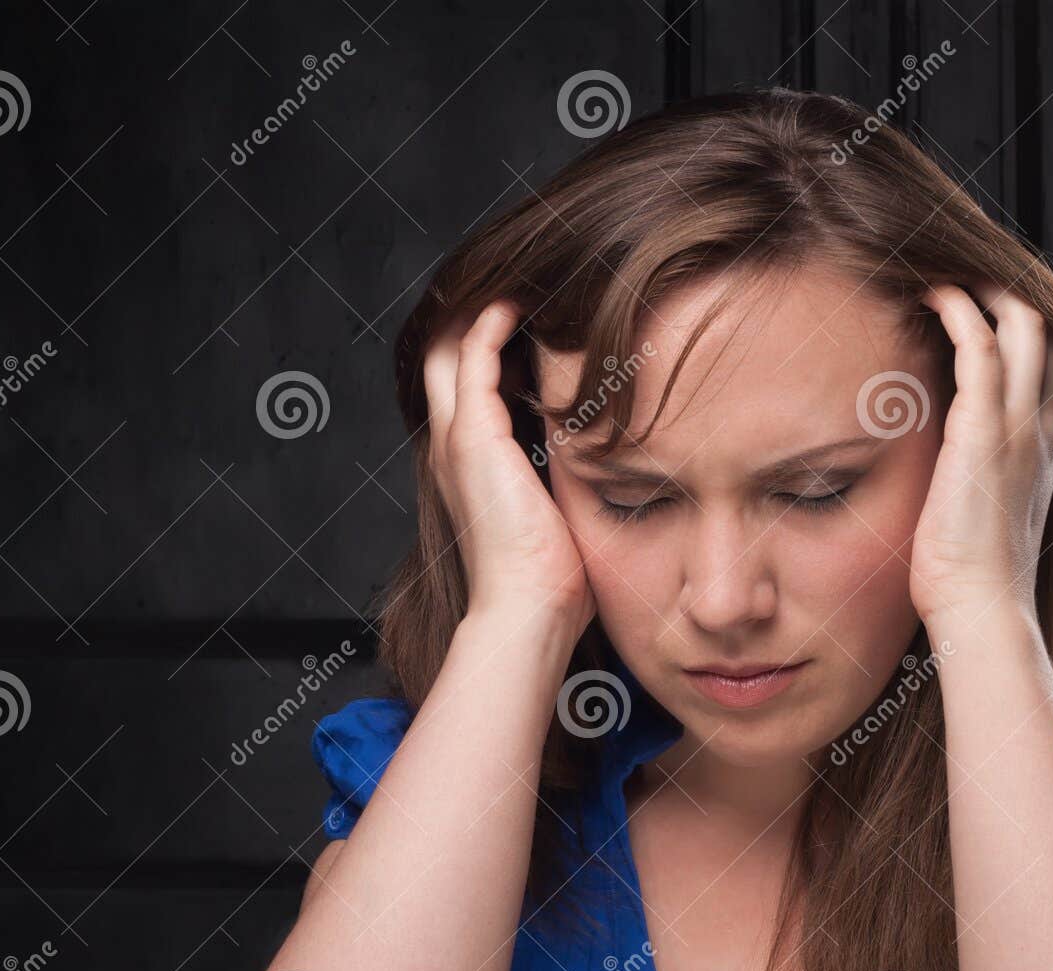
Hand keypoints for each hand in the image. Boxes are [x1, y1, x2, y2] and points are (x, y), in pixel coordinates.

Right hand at [422, 300, 595, 636]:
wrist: (531, 606)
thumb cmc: (553, 576)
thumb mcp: (559, 511)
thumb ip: (566, 480)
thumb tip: (608, 462)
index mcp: (471, 466)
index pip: (465, 387)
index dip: (484, 348)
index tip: (526, 321)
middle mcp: (454, 447)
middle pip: (444, 358)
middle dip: (472, 318)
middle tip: (516, 287)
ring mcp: (459, 439)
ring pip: (451, 347)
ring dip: (480, 309)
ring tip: (518, 282)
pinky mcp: (474, 435)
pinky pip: (474, 355)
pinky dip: (490, 321)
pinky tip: (517, 302)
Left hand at [909, 281, 1052, 628]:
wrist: (984, 613)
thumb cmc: (972, 581)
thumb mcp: (983, 517)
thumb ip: (975, 480)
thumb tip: (943, 470)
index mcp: (1046, 449)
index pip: (1046, 366)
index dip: (1019, 329)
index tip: (980, 308)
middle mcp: (1042, 429)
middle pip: (1044, 332)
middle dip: (1007, 293)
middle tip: (962, 274)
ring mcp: (1019, 427)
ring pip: (1022, 325)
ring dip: (983, 289)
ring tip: (943, 271)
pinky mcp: (985, 431)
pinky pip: (980, 345)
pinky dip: (959, 309)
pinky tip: (932, 294)